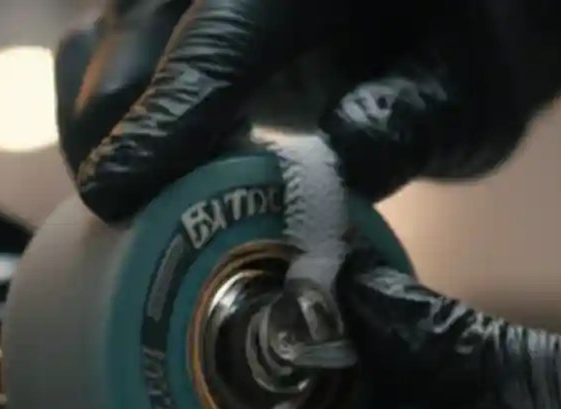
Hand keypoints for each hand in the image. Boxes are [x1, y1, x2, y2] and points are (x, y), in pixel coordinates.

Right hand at [55, 0, 560, 221]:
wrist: (450, 7)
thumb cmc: (461, 49)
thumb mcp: (466, 92)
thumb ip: (407, 123)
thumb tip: (337, 170)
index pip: (211, 49)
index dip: (160, 129)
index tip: (116, 198)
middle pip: (130, 48)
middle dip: (120, 144)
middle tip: (147, 234)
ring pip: (95, 49)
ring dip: (103, 135)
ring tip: (151, 205)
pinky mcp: (161, 6)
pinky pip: (94, 51)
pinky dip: (104, 116)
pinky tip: (148, 166)